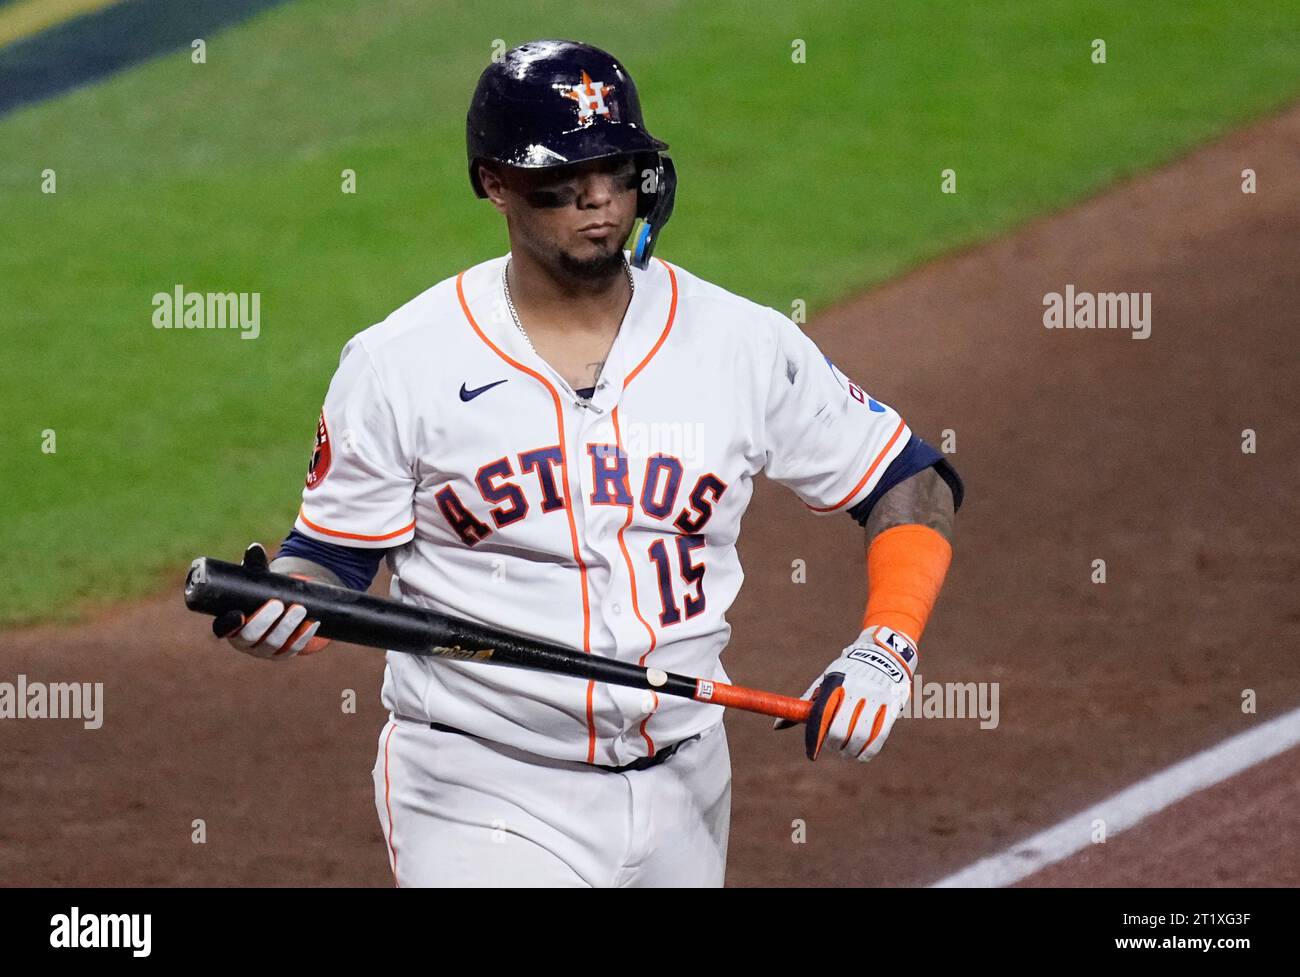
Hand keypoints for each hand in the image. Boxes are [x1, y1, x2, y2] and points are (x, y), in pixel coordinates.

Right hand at [212, 544, 328, 660]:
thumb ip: (254, 564)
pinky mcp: (283, 653)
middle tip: (278, 604)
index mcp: (229, 623)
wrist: (284, 605)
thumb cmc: (263, 591)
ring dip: (287, 628)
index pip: (221, 629)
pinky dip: (303, 636)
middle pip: (249, 637)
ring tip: (300, 609)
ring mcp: (263, 650)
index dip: (228, 625)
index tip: (240, 614)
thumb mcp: (258, 578)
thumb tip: (255, 547)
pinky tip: (312, 623)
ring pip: (273, 645)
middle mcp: (243, 641)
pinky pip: (292, 649)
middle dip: (264, 622)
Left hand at [774, 626, 917, 760]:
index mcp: (835, 683)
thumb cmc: (847, 672)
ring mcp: (876, 698)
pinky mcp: (891, 706)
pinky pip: (879, 737)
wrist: (883, 654)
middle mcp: (855, 690)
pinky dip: (868, 751)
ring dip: (850, 750)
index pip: (821, 715)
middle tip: (832, 746)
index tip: (811, 754)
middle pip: (841, 729)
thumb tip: (778, 727)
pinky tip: (860, 755)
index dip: (815, 738)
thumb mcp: (826, 680)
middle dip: (834, 743)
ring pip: (860, 736)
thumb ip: (806, 703)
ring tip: (845, 752)